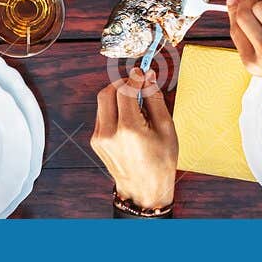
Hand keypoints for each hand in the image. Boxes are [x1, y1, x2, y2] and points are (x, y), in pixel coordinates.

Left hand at [92, 68, 177, 209]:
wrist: (144, 190)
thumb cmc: (160, 163)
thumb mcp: (166, 129)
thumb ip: (155, 99)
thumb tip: (149, 77)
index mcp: (129, 129)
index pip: (125, 90)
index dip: (134, 77)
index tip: (142, 71)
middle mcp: (109, 133)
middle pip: (107, 92)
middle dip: (122, 83)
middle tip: (137, 83)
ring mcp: (99, 138)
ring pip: (102, 103)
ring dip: (117, 95)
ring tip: (135, 103)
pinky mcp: (96, 141)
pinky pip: (101, 115)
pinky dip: (113, 109)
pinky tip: (128, 117)